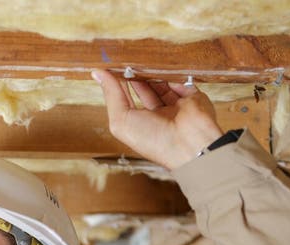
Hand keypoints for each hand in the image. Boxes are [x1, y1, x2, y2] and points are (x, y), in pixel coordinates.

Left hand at [92, 69, 223, 169]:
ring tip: (140, 55)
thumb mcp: (121, 120)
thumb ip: (112, 95)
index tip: (110, 66)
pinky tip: (160, 59)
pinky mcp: (191, 95)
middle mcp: (158, 116)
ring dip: (152, 71)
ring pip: (162, 82)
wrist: (189, 143)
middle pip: (145, 89)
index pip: (127, 100)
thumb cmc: (153, 139)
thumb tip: (97, 73)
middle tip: (126, 57)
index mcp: (140, 125)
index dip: (118, 84)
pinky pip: (180, 79)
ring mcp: (175, 105)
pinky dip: (170, 70)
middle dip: (135, 74)